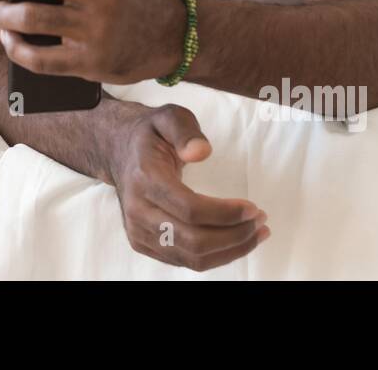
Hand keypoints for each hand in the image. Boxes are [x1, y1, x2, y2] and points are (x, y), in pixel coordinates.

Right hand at [106, 104, 268, 269]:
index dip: (226, 214)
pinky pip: (185, 260)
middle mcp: (138, 211)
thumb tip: (201, 152)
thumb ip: (185, 131)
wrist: (117, 151)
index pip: (190, 209)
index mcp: (145, 179)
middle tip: (260, 221)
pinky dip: (215, 256)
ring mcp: (138, 232)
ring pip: (192, 257)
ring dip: (230, 250)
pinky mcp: (143, 244)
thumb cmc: (150, 134)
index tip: (253, 208)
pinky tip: (235, 241)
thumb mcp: (168, 117)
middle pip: (194, 240)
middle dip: (235, 236)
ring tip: (256, 233)